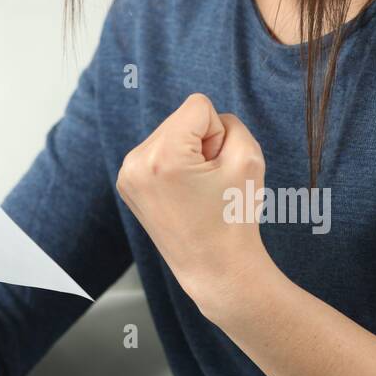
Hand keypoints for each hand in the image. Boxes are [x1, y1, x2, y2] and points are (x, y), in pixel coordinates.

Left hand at [116, 93, 268, 311]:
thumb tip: (206, 120)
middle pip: (181, 118)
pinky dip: (175, 164)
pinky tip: (183, 193)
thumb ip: (232, 124)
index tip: (217, 168)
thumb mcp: (249, 158)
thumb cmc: (234, 218)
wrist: (215, 269)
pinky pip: (158, 151)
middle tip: (208, 183)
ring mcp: (127, 174)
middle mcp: (135, 162)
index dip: (220, 133)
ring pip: (170, 133)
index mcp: (162, 156)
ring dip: (188, 153)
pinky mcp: (127, 182)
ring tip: (196, 190)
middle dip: (202, 143)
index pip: (199, 105)